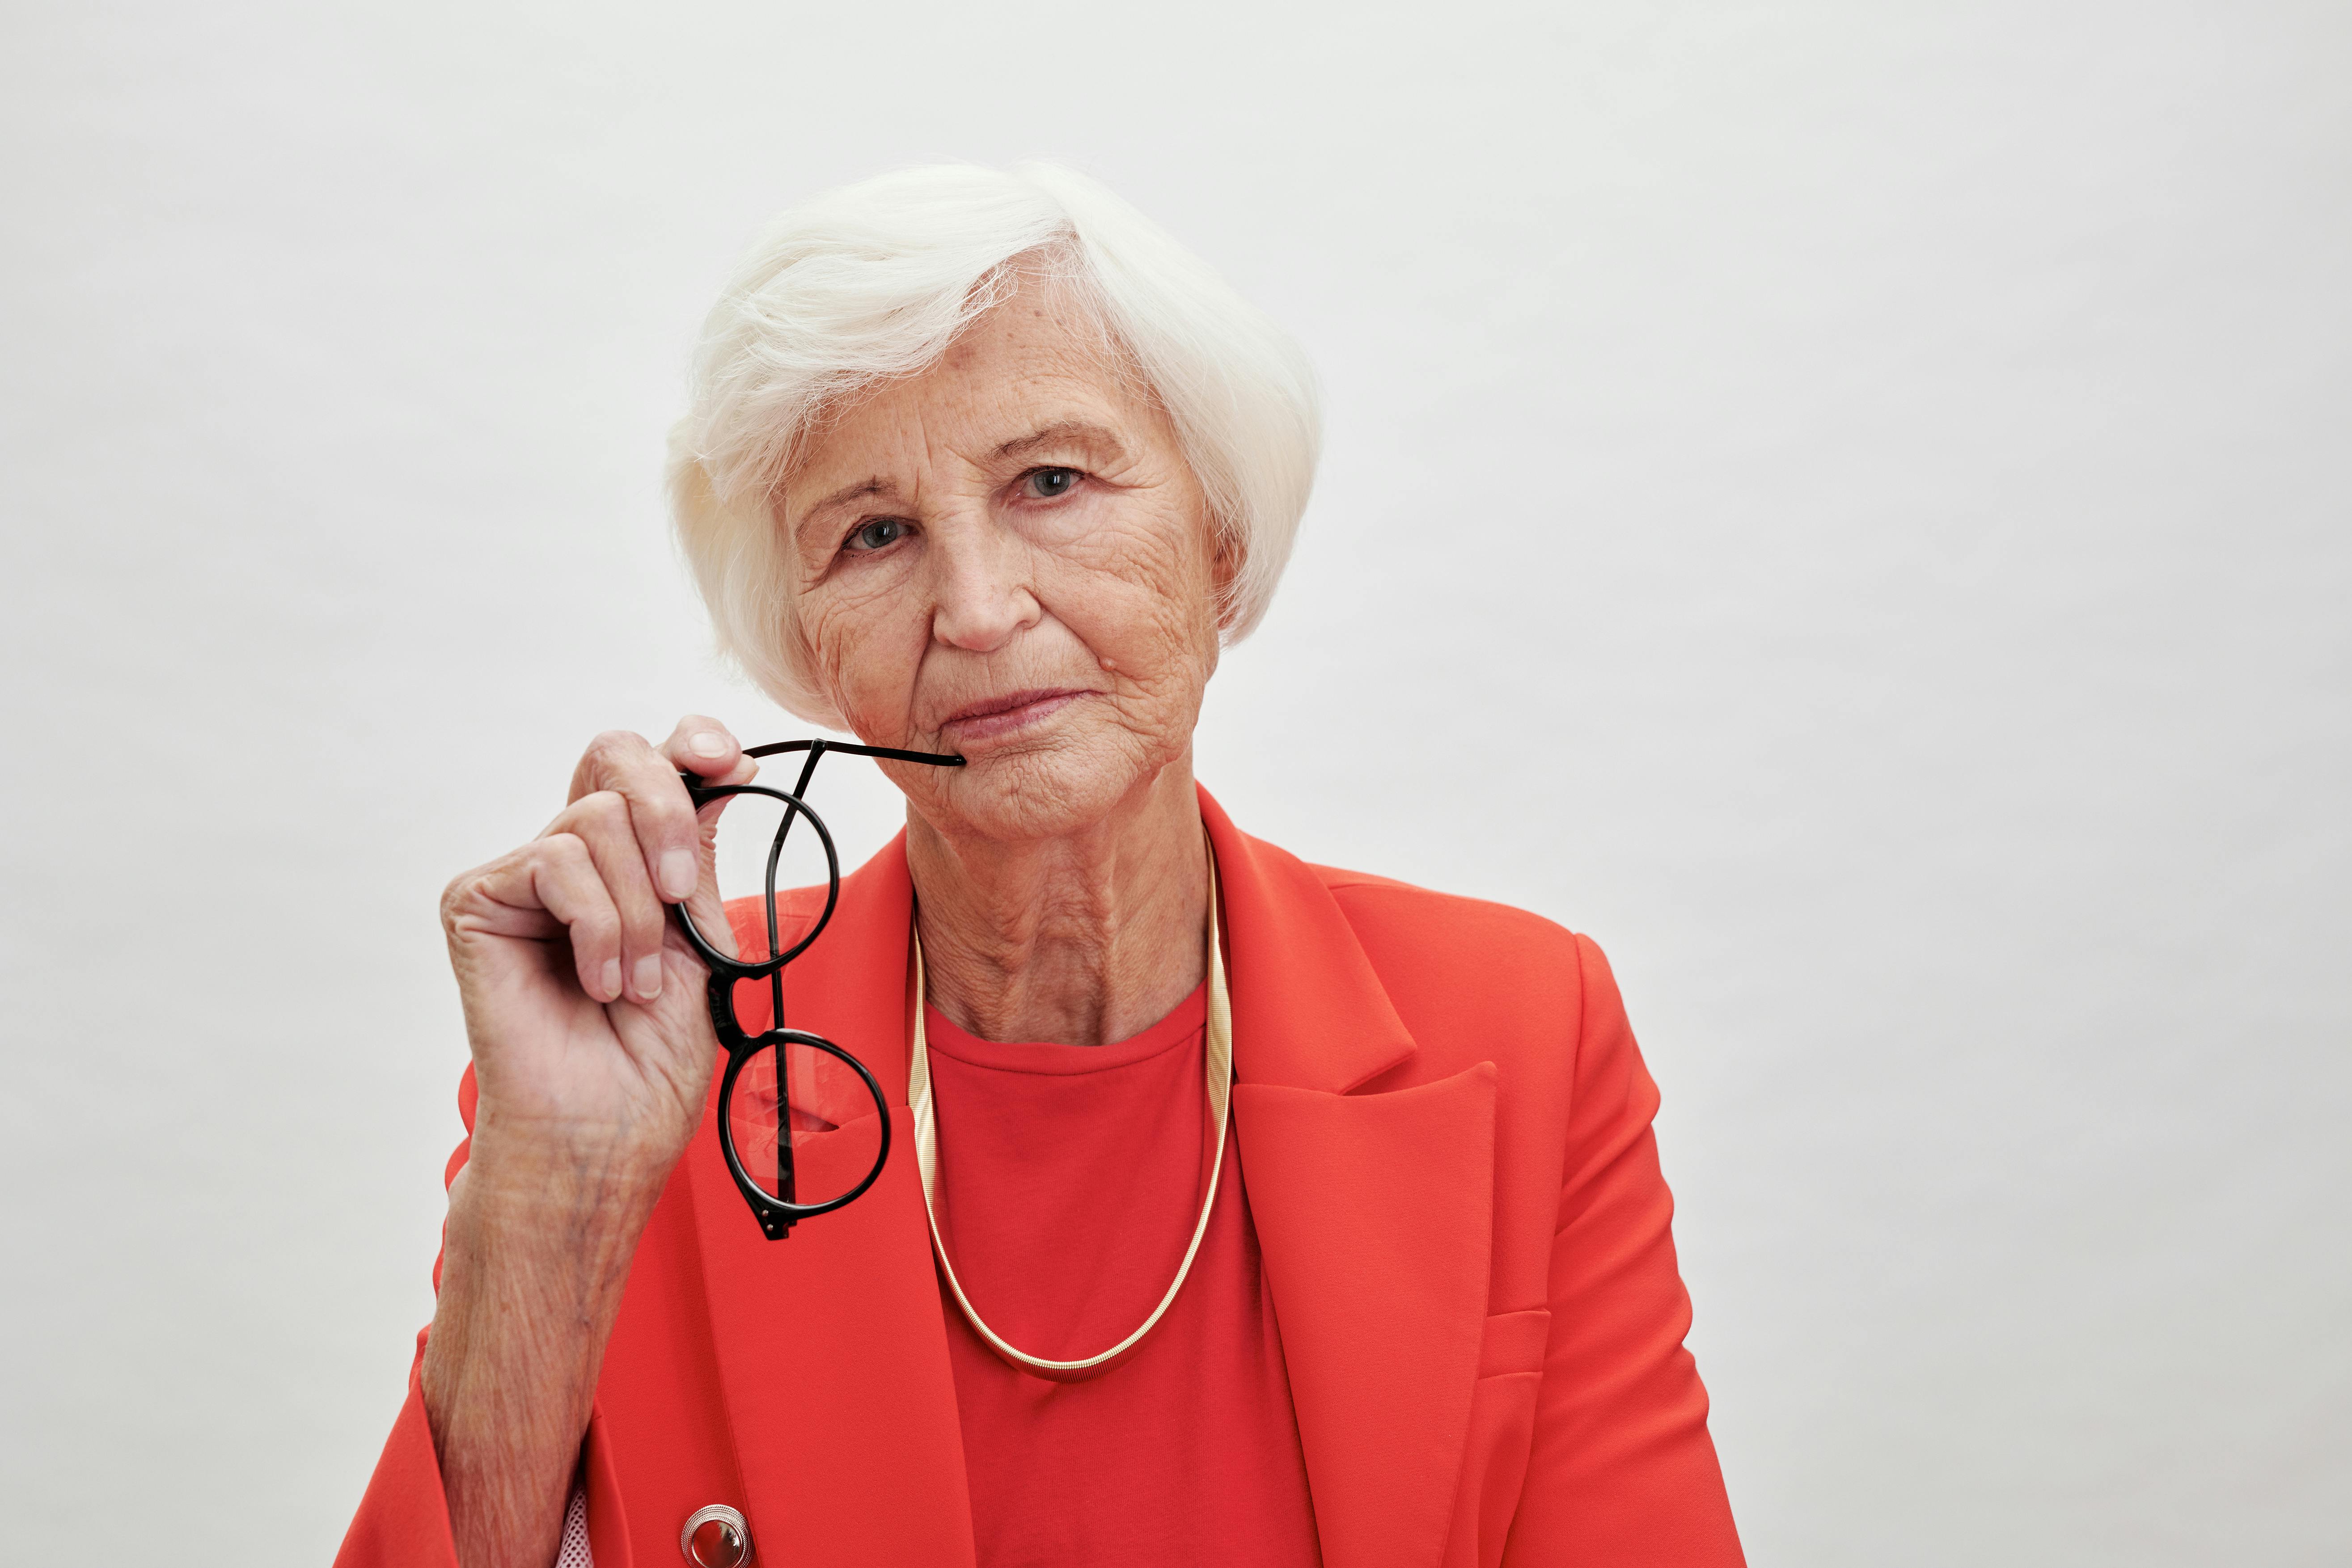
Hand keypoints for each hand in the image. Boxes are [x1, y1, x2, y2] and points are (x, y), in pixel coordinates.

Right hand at [439, 715, 754, 1200]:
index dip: (690, 745)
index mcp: (629, 861)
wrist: (603, 1134)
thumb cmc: (646, 1061)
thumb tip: (721, 773)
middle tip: (680, 895)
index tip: (731, 765)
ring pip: (598, 819)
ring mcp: (522, 877)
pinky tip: (598, 983)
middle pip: (616, 757)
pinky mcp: (478, 900)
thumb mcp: (699, 941)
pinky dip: (598, 926)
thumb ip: (697, 859)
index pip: (650, 762)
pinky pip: (556, 861)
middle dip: (669, 811)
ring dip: (638, 913)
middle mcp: (573, 857)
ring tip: (637, 984)